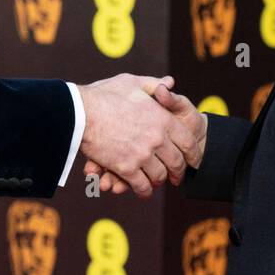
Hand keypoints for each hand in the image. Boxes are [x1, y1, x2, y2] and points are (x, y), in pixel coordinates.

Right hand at [77, 74, 197, 197]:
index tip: (194, 160)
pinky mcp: (126, 168)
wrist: (80, 111)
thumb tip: (170, 83)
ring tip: (158, 182)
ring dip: (160, 181)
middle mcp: (157, 139)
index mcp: (162, 119)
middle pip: (176, 162)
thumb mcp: (133, 83)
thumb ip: (154, 84)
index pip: (187, 142)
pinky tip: (144, 191)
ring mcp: (142, 155)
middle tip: (178, 176)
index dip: (193, 154)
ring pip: (159, 176)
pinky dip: (143, 191)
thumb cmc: (105, 94)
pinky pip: (141, 185)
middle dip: (179, 172)